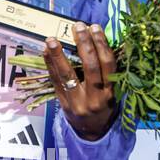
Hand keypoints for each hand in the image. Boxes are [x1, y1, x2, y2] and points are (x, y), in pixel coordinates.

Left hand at [44, 24, 116, 139]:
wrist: (93, 132)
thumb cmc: (105, 106)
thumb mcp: (113, 92)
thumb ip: (107, 72)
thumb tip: (96, 41)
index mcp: (112, 93)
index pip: (108, 65)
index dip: (101, 44)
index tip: (95, 28)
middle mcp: (96, 98)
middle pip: (90, 67)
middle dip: (84, 44)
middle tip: (78, 27)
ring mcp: (78, 102)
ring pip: (68, 75)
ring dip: (59, 55)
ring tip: (52, 38)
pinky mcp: (63, 104)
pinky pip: (55, 81)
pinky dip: (50, 65)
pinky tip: (46, 51)